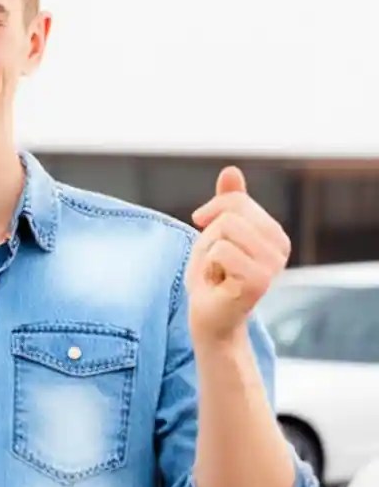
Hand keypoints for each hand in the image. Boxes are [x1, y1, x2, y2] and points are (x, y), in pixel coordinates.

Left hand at [186, 166, 290, 346]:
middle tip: (214, 262)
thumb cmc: (212, 276)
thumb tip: (231, 169)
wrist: (209, 317)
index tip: (207, 234)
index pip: (236, 200)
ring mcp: (272, 265)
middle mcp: (281, 248)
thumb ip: (227, 203)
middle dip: (208, 237)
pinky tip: (217, 284)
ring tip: (216, 273)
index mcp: (275, 234)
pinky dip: (207, 268)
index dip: (211, 213)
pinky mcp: (259, 281)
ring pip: (223, 230)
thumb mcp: (216, 232)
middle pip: (229, 214)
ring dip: (207, 253)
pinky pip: (220, 251)